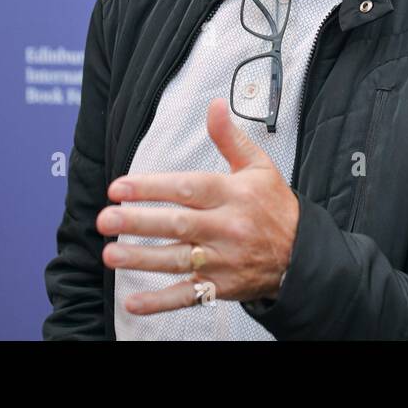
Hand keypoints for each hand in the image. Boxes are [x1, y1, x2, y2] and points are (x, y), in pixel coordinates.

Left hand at [97, 97, 300, 315]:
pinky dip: (160, 301)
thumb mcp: (258, 166)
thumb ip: (230, 137)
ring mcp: (223, 260)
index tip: (119, 187)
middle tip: (105, 219)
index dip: (153, 187)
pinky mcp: (221, 287)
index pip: (189, 189)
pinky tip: (134, 301)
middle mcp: (227, 228)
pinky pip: (188, 296)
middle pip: (178, 224)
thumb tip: (213, 105)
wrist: (302, 254)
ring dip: (142, 259)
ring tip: (111, 253)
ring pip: (178, 260)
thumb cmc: (274, 206)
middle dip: (139, 222)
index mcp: (233, 195)